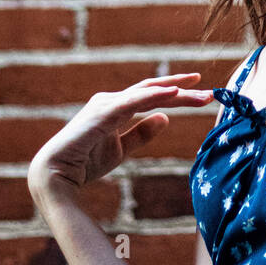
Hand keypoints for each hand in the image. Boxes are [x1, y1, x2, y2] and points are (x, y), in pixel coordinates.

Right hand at [27, 72, 214, 199]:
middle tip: (209, 91)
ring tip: (197, 91)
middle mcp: (112, 100)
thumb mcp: (122, 148)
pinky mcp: (102, 114)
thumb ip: (142, 133)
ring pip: (147, 93)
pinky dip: (153, 95)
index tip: (202, 93)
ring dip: (174, 91)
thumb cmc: (85, 161)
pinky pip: (132, 101)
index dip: (178, 93)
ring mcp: (106, 104)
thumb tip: (165, 118)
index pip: (153, 96)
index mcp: (117, 107)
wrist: (56, 175)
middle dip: (182, 88)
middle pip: (154, 90)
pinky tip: (172, 93)